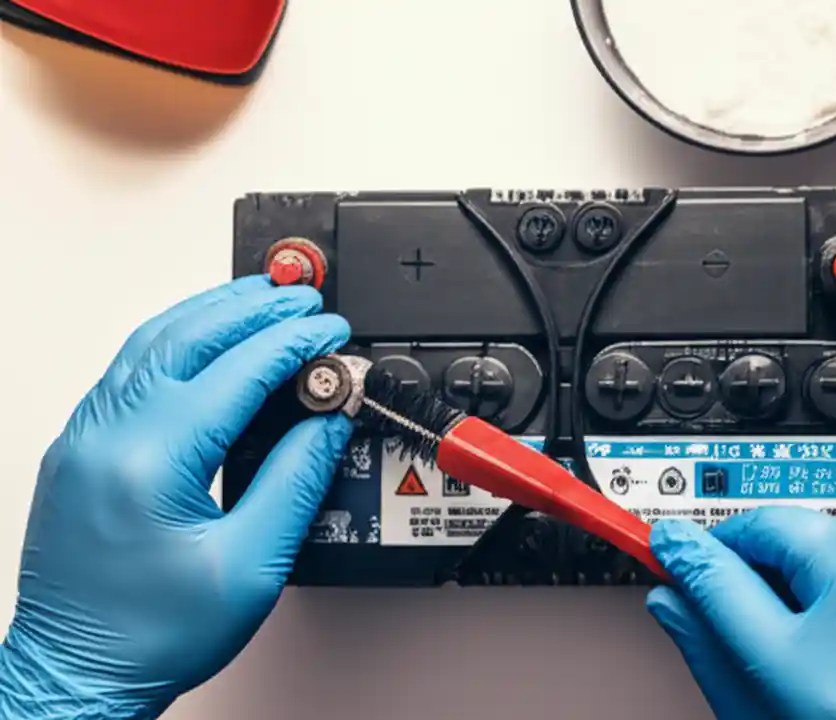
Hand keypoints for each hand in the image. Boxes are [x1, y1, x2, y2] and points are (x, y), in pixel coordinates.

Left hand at [0, 277, 351, 719]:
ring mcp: (84, 440)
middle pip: (186, 337)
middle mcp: (106, 438)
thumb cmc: (150, 635)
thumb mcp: (250, 564)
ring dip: (210, 312)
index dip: (291, 344)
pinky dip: (176, 338)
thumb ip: (294, 481)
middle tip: (302, 297)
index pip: (235, 371)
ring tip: (260, 298)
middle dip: (252, 308)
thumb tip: (326, 424)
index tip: (328, 332)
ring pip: (150, 343)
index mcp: (150, 461)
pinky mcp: (79, 451)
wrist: (78, 674)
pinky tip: (205, 337)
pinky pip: (129, 368)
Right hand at [646, 509, 835, 719]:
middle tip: (727, 553)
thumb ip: (714, 658)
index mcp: (814, 683)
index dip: (689, 555)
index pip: (727, 586)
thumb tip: (674, 599)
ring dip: (809, 557)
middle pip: (793, 535)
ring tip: (796, 603)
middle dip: (751, 533)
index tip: (671, 543)